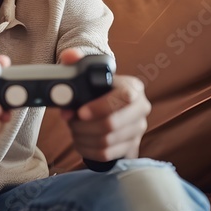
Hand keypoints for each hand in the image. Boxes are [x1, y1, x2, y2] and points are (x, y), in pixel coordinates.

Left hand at [60, 48, 148, 162]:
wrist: (103, 106)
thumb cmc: (94, 89)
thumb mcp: (86, 74)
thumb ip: (76, 63)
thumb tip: (69, 56)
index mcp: (133, 88)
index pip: (124, 98)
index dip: (101, 107)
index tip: (80, 112)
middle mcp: (141, 109)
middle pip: (112, 124)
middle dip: (83, 125)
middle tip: (69, 120)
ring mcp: (138, 130)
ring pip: (106, 141)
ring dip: (82, 137)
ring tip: (73, 128)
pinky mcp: (131, 147)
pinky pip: (106, 154)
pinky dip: (86, 149)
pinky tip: (80, 140)